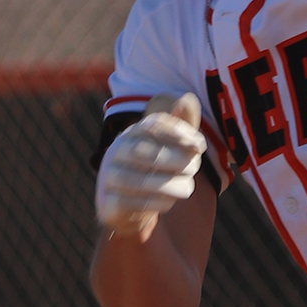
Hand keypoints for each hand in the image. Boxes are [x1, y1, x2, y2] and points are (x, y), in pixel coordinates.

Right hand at [96, 92, 206, 239]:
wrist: (130, 207)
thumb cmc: (157, 169)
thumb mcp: (172, 147)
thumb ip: (183, 125)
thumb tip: (188, 99)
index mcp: (132, 134)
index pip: (153, 125)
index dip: (179, 132)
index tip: (200, 145)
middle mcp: (116, 152)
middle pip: (146, 152)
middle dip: (177, 160)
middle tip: (195, 168)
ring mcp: (108, 178)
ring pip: (138, 180)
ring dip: (169, 184)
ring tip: (187, 189)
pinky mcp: (107, 203)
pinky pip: (130, 203)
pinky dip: (154, 202)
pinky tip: (169, 202)